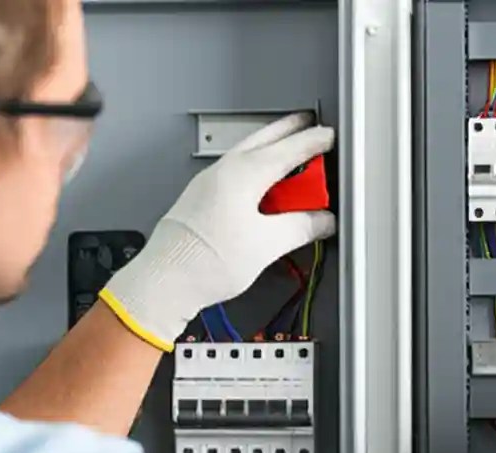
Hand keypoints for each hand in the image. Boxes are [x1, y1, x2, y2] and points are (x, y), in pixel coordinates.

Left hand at [100, 112, 335, 350]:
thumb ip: (301, 227)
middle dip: (290, 132)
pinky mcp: (202, 198)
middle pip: (265, 140)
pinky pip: (237, 171)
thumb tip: (321, 221)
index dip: (315, 142)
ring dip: (273, 149)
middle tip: (310, 128)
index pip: (289, 148)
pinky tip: (266, 188)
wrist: (164, 280)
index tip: (330, 137)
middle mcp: (224, 170)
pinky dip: (258, 170)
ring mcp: (210, 182)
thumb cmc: (204, 261)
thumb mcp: (267, 245)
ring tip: (293, 158)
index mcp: (243, 173)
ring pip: (249, 153)